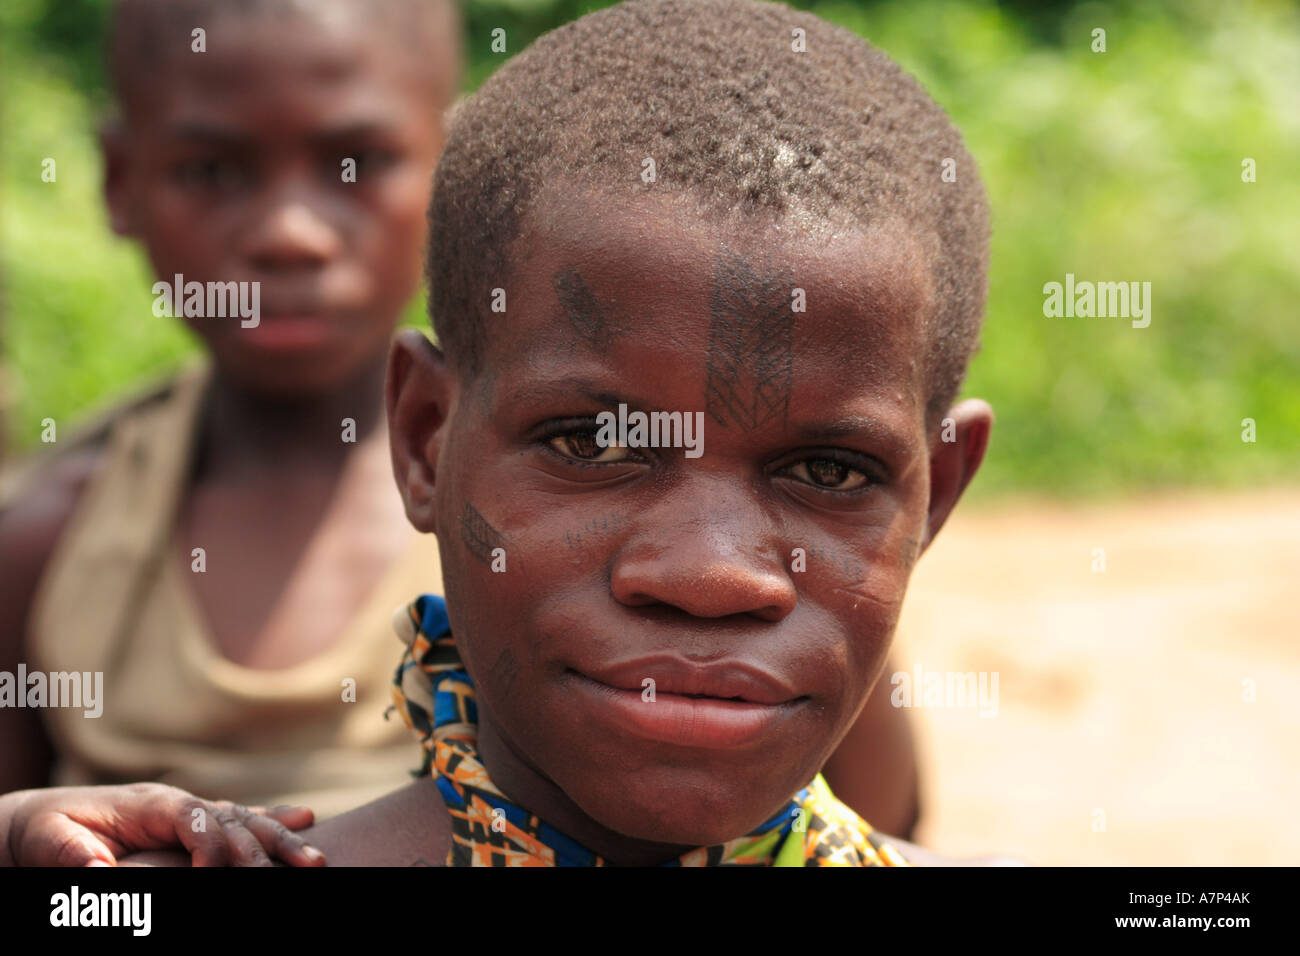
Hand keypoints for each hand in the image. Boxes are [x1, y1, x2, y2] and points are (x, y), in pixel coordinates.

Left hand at [2, 783, 326, 866]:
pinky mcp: (194, 823)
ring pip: (244, 819)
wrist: (42, 817)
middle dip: (266, 844)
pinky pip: (238, 819)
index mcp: (146, 803)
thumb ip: (74, 854)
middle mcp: (176, 802)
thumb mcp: (49, 841)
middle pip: (230, 818)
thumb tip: (99, 870)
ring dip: (281, 837)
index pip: (192, 816)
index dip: (210, 845)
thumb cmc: (47, 830)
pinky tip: (304, 821)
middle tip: (301, 870)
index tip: (213, 876)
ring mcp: (188, 810)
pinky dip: (272, 821)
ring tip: (315, 859)